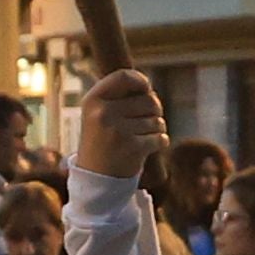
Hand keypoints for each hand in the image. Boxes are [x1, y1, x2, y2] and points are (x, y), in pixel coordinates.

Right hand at [69, 69, 165, 184]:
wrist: (95, 178)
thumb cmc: (102, 141)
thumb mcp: (99, 114)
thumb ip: (118, 96)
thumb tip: (147, 84)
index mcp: (93, 101)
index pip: (123, 76)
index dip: (141, 80)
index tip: (147, 89)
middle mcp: (103, 113)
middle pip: (149, 99)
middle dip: (154, 110)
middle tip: (146, 121)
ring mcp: (118, 131)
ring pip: (157, 120)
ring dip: (156, 128)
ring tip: (142, 137)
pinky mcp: (133, 148)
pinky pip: (161, 137)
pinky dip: (160, 142)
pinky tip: (148, 148)